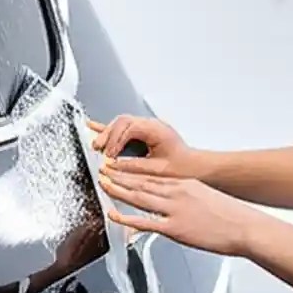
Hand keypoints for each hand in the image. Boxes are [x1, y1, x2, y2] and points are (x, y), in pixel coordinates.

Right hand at [88, 115, 202, 178]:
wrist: (195, 168)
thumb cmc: (182, 168)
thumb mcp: (156, 170)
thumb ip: (132, 166)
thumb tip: (112, 165)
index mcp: (156, 130)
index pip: (129, 128)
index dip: (115, 141)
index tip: (109, 156)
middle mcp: (151, 125)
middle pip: (122, 122)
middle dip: (107, 134)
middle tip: (98, 148)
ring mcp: (147, 128)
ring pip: (121, 123)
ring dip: (107, 133)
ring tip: (97, 144)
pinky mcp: (143, 133)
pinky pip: (124, 128)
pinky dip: (110, 129)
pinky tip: (96, 127)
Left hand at [98, 165, 266, 256]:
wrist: (246, 228)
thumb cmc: (230, 216)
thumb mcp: (205, 197)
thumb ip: (186, 197)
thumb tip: (174, 200)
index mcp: (185, 184)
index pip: (152, 174)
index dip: (130, 170)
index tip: (116, 165)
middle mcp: (177, 193)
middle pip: (141, 182)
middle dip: (119, 175)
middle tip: (101, 170)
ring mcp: (175, 210)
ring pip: (139, 196)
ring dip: (118, 189)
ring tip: (102, 184)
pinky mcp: (175, 228)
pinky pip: (145, 221)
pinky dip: (126, 217)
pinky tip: (113, 213)